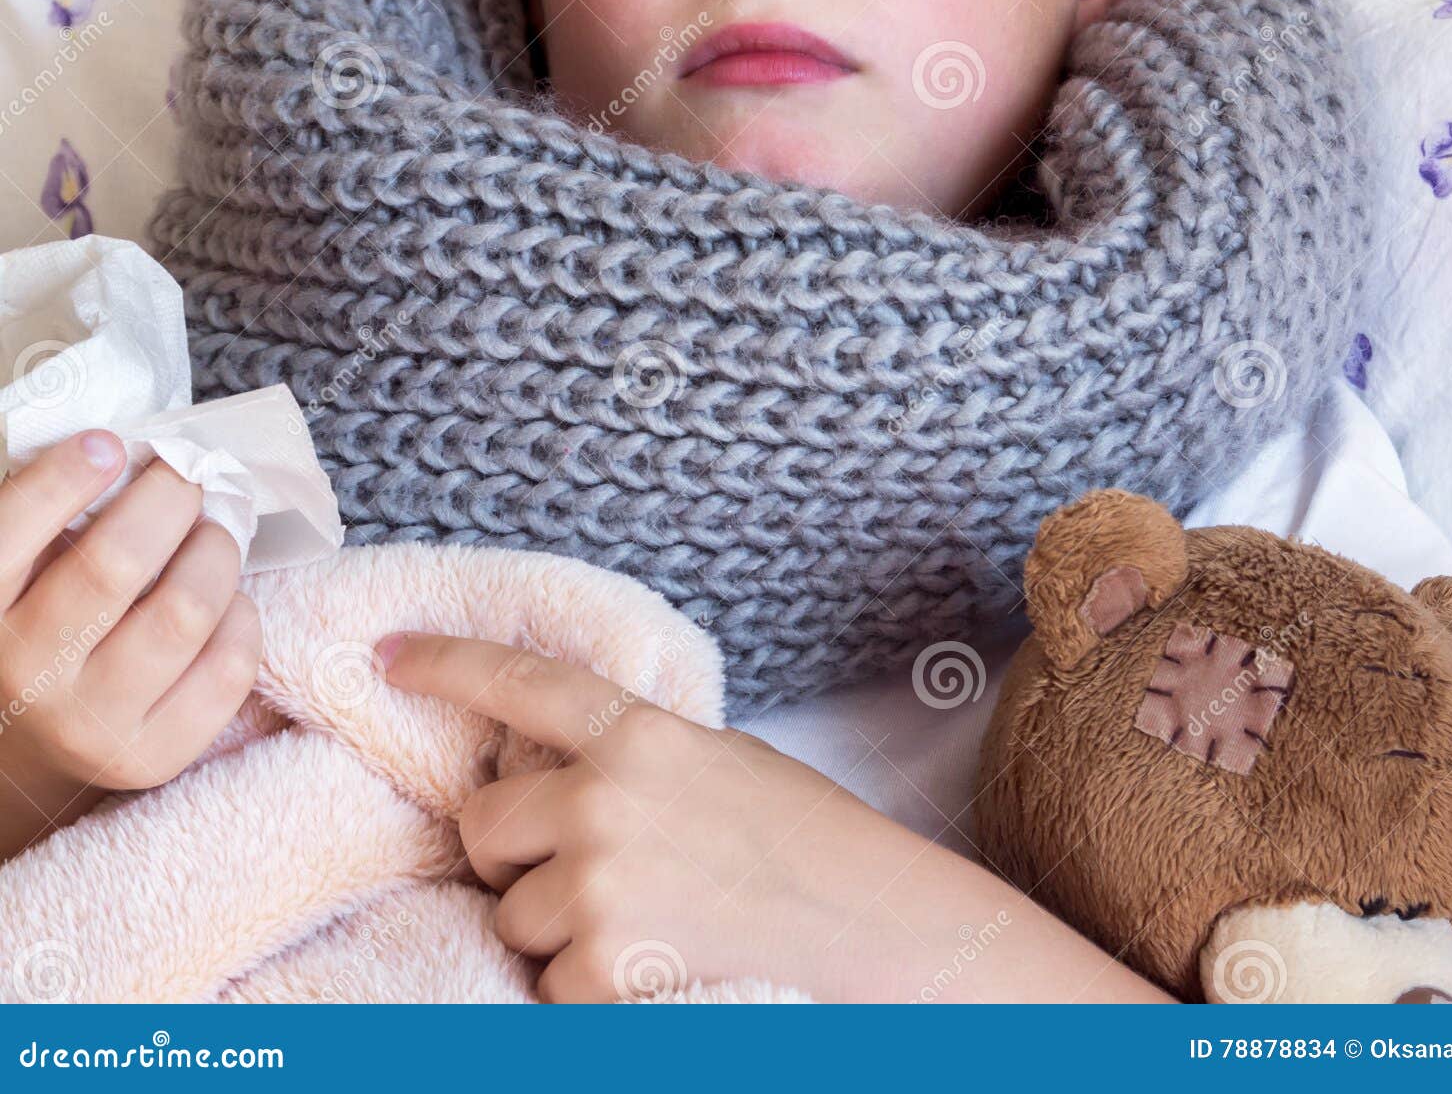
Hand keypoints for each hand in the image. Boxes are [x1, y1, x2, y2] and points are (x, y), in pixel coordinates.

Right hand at [0, 430, 261, 861]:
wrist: (33, 751)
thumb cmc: (40, 629)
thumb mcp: (24, 573)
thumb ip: (54, 520)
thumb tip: (126, 450)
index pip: (9, 534)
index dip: (62, 479)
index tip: (109, 444)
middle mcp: (24, 672)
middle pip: (116, 562)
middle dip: (170, 498)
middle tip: (188, 476)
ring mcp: (88, 723)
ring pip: (186, 610)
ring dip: (215, 552)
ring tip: (212, 536)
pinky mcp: (151, 756)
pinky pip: (227, 664)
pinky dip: (241, 617)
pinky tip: (223, 606)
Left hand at [376, 631, 1170, 1003]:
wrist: (872, 924)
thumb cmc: (806, 837)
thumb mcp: (719, 761)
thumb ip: (634, 756)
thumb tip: (560, 774)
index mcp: (641, 732)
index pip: (521, 683)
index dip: (447, 663)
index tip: (389, 656)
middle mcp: (605, 797)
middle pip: (485, 823)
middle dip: (510, 850)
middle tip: (572, 863)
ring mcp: (601, 882)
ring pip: (512, 912)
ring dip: (556, 925)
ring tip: (641, 920)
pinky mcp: (604, 966)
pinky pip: (547, 982)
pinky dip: (584, 986)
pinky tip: (652, 966)